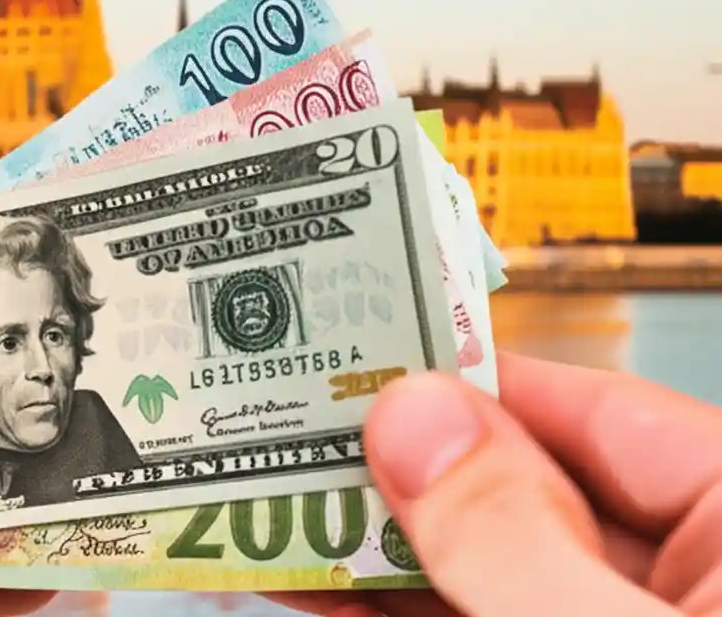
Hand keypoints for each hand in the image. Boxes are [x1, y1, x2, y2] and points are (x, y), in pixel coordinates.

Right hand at [270, 352, 721, 615]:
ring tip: (271, 506)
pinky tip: (316, 586)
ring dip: (376, 545)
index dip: (477, 383)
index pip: (606, 415)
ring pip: (487, 568)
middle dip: (403, 469)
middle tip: (289, 434)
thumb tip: (412, 415)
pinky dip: (391, 612)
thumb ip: (518, 538)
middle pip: (528, 495)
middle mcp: (686, 583)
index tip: (362, 359)